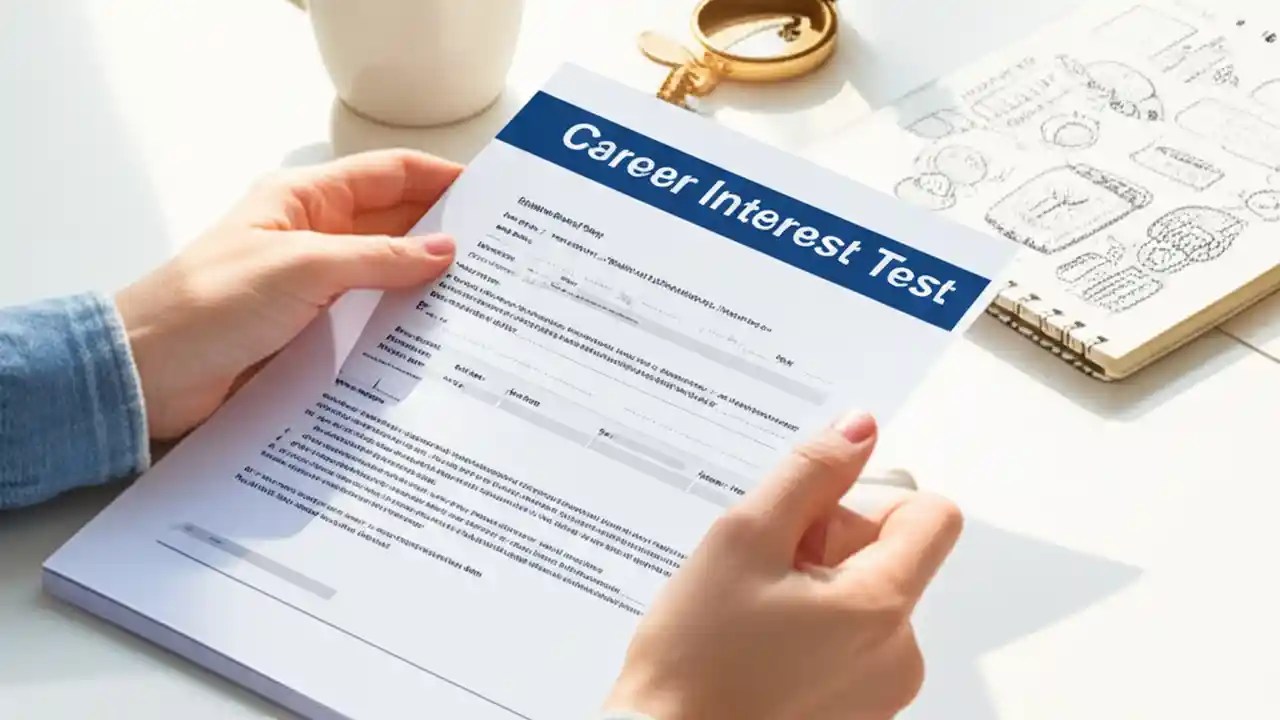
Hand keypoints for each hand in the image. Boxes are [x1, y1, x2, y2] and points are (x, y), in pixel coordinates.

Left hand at [115, 149, 460, 438]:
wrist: (147, 375)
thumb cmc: (209, 305)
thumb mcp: (303, 269)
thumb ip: (379, 259)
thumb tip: (445, 251)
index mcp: (305, 201)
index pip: (389, 175)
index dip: (440, 178)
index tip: (491, 196)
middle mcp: (315, 237)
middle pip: (395, 225)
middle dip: (444, 235)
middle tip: (501, 256)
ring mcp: (314, 287)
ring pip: (386, 277)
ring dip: (426, 286)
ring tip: (481, 301)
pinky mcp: (311, 332)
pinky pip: (369, 320)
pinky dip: (401, 325)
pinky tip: (435, 340)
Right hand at [604, 413, 961, 719]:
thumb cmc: (695, 659)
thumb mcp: (743, 538)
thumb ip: (809, 473)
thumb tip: (858, 429)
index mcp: (881, 607)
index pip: (932, 514)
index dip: (869, 500)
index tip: (812, 519)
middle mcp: (899, 654)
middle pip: (891, 554)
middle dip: (828, 544)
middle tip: (762, 567)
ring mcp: (880, 689)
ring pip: (865, 596)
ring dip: (814, 585)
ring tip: (753, 609)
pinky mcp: (855, 710)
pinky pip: (850, 640)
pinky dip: (810, 626)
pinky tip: (758, 640)